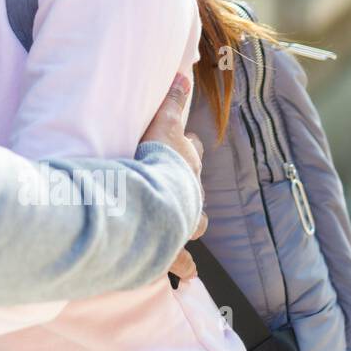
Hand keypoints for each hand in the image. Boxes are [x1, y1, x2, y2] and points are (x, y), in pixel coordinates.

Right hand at [140, 74, 207, 281]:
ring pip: (195, 225)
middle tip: (178, 188)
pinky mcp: (172, 250)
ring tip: (185, 230)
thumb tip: (185, 74)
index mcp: (185, 165)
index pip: (191, 151)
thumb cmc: (155, 162)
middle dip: (190, 189)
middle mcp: (189, 194)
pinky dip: (183, 268)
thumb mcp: (163, 125)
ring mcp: (182, 223)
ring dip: (190, 225)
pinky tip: (185, 276)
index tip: (186, 143)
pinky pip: (180, 263)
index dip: (187, 147)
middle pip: (196, 190)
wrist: (154, 202)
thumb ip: (171, 101)